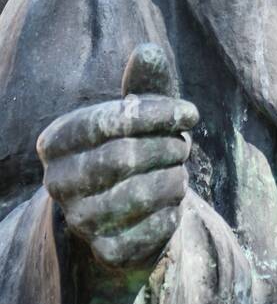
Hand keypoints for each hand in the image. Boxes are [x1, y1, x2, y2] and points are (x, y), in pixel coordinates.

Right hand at [37, 43, 198, 268]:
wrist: (124, 213)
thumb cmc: (135, 144)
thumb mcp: (140, 111)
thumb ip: (146, 82)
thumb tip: (149, 52)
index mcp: (57, 140)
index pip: (105, 120)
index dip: (156, 114)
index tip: (192, 114)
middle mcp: (57, 182)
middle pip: (122, 158)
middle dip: (167, 148)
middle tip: (185, 147)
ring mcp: (79, 220)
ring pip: (138, 195)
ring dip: (174, 180)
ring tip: (179, 174)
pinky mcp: (106, 251)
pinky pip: (150, 230)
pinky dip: (173, 213)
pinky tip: (173, 205)